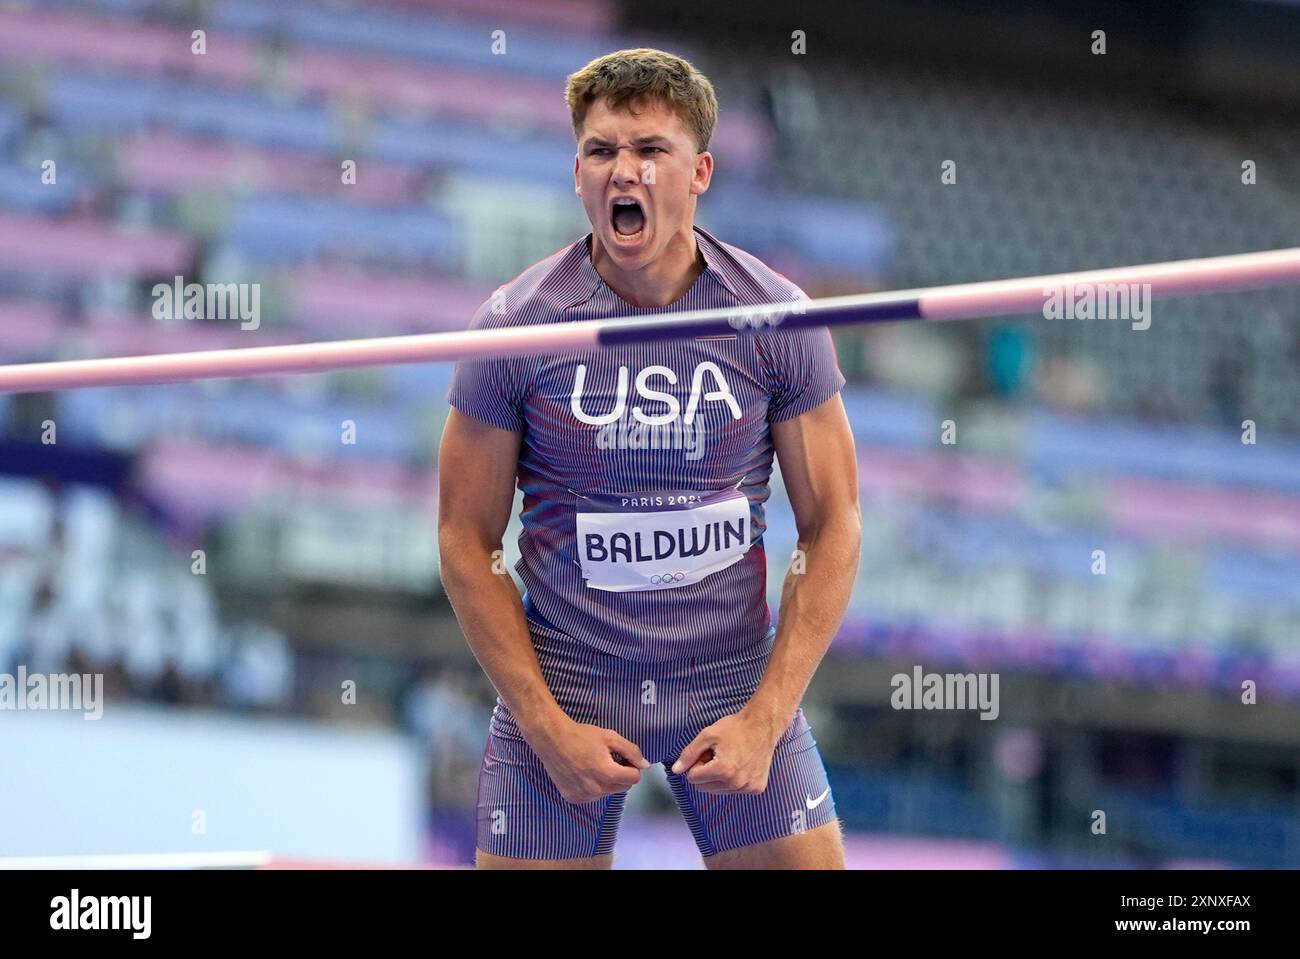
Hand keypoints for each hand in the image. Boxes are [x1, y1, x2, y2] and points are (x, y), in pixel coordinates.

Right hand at [532, 719, 649, 804]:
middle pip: (623, 787)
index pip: (634, 778)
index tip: (623, 758)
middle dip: (621, 774)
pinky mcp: (573, 798)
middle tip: (609, 759)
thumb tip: (645, 765)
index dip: (632, 766)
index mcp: (607, 774)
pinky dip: (592, 787)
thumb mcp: (610, 737)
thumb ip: (631, 751)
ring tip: (594, 765)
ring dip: (607, 782)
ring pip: (608, 792)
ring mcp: (584, 796)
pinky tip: (583, 773)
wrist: (552, 740)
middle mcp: (596, 790)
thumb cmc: (582, 735)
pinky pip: (592, 796)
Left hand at [670, 709, 783, 794]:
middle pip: (704, 788)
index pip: (693, 778)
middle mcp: (736, 783)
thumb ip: (689, 754)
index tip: (707, 752)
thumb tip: (676, 770)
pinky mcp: (757, 788)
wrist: (762, 726)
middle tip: (717, 755)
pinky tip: (741, 764)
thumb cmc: (734, 728)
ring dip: (719, 777)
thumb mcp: (707, 735)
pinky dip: (733, 780)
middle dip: (706, 772)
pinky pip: (735, 791)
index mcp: (723, 770)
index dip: (697, 763)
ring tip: (729, 758)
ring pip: (718, 791)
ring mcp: (748, 787)